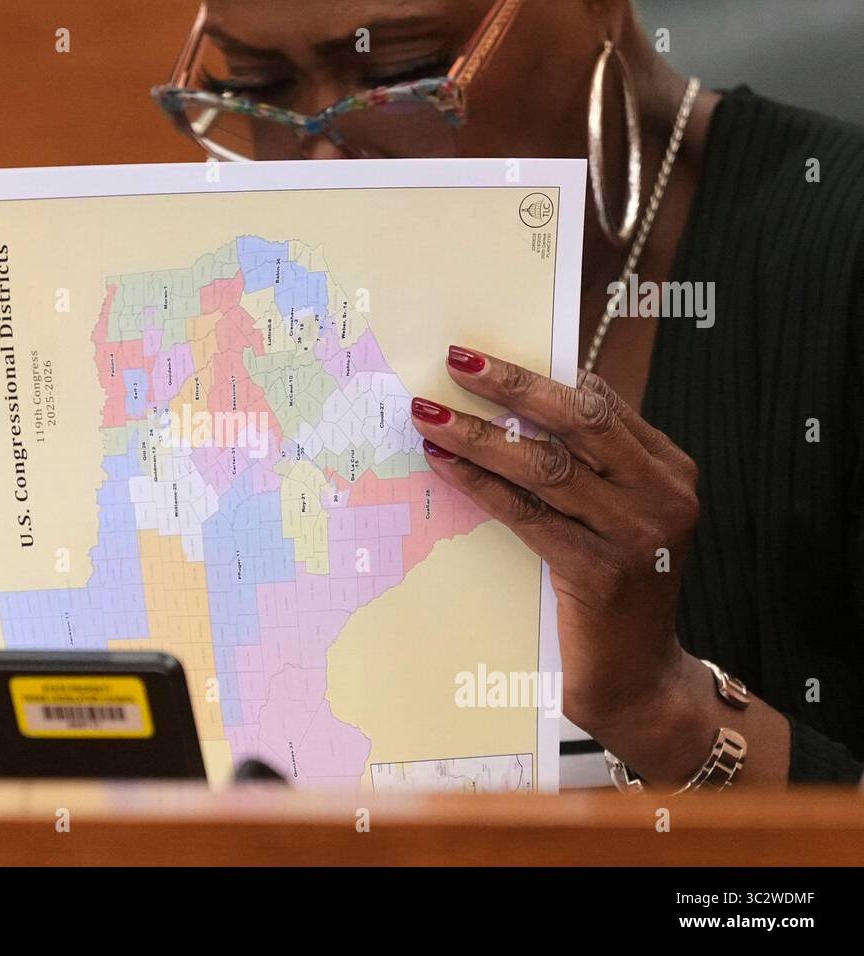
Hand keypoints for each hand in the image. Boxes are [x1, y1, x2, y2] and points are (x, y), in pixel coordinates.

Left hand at [410, 345, 700, 738]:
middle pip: (580, 421)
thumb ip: (584, 469)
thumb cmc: (614, 591)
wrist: (639, 681)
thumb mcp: (615, 518)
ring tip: (429, 415)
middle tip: (457, 361)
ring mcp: (636, 535)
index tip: (482, 360)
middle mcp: (662, 495)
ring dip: (479, 435)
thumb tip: (507, 408)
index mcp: (669, 470)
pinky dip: (481, 485)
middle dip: (513, 385)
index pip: (601, 404)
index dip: (539, 376)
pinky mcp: (599, 574)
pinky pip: (528, 516)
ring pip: (547, 466)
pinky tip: (445, 465)